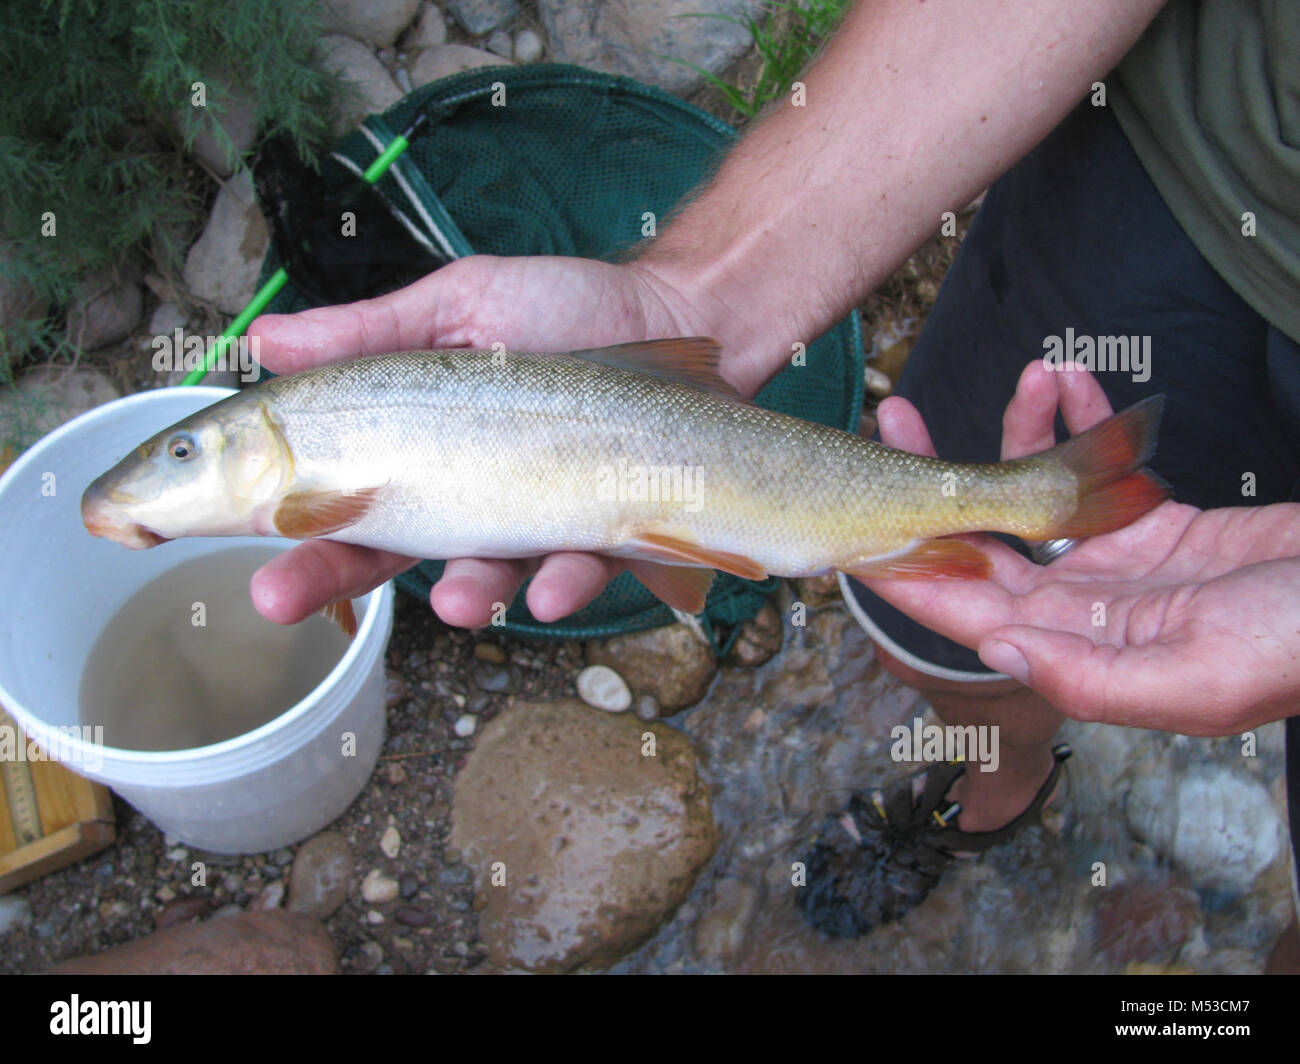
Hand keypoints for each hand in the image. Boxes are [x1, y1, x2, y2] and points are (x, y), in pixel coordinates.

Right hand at [246, 254, 732, 628]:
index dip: (276, 519)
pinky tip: (551, 589)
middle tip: (276, 596)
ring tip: (456, 600)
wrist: (674, 308)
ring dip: (465, 594)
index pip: (327, 493)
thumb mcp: (458, 304)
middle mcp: (461, 495)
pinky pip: (578, 570)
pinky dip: (564, 582)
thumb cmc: (562, 306)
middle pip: (379, 552)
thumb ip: (367, 331)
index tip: (223, 540)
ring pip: (481, 577)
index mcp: (413, 447)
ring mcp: (528, 520)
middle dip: (327, 577)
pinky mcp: (600, 534)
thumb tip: (261, 341)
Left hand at [863, 361, 1299, 735]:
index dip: (905, 567)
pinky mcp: (1157, 524)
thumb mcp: (1198, 680)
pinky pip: (1104, 466)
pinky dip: (1084, 422)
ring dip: (1018, 433)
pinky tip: (1067, 379)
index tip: (851, 528)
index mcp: (1078, 647)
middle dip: (933, 479)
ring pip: (1038, 493)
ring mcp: (1116, 564)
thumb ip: (1087, 677)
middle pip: (983, 539)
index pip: (966, 605)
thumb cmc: (1296, 648)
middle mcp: (1082, 608)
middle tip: (894, 419)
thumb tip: (996, 648)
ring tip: (1020, 372)